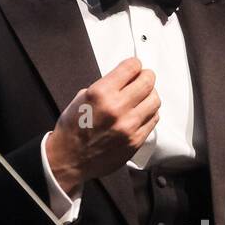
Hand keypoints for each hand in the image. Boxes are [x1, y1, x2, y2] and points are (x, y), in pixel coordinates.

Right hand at [45, 57, 159, 193]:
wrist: (69, 159)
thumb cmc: (72, 128)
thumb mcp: (82, 98)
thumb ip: (106, 86)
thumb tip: (126, 79)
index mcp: (100, 93)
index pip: (131, 67)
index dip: (134, 65)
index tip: (134, 67)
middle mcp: (117, 108)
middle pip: (148, 82)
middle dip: (146, 77)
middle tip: (143, 78)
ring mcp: (129, 126)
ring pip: (155, 100)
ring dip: (150, 95)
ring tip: (142, 98)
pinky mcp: (136, 140)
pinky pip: (153, 119)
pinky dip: (149, 113)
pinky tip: (140, 113)